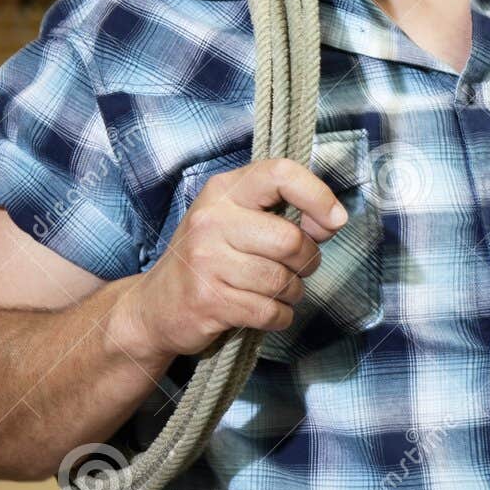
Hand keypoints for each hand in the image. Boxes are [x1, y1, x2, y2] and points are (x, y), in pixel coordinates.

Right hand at [111, 158, 347, 361]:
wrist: (155, 306)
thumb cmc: (208, 258)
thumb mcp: (235, 219)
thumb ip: (279, 212)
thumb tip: (331, 220)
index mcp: (224, 191)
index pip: (281, 174)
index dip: (317, 196)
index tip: (334, 221)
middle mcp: (212, 220)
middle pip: (291, 240)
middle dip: (308, 261)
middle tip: (297, 268)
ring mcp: (206, 261)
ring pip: (283, 281)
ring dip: (292, 293)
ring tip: (277, 290)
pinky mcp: (208, 300)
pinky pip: (270, 311)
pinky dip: (279, 316)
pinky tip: (266, 311)